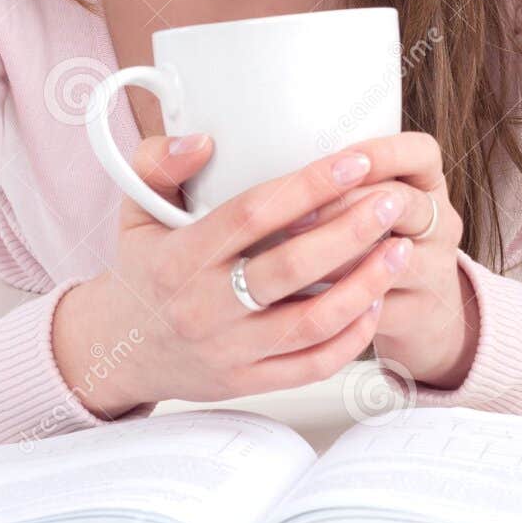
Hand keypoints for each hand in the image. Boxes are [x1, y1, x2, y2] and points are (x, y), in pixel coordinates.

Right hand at [52, 135, 415, 415]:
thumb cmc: (142, 269)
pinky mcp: (248, 382)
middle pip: (292, 268)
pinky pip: (312, 366)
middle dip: (352, 231)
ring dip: (366, 285)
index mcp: (181, 257)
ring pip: (312, 322)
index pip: (252, 215)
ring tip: (400, 249)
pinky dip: (352, 337)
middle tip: (392, 201)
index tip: (353, 162)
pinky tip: (375, 301)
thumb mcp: (133, 208)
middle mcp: (205, 307)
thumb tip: (203, 140)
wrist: (121, 350)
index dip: (308, 186)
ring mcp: (229, 350)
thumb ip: (157, 163)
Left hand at [278, 132, 477, 389]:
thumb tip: (275, 160)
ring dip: (337, 259)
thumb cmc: (381, 237)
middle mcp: (442, 224)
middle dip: (344, 206)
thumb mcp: (376, 199)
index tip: (338, 162)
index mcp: (429, 184)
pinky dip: (340, 302)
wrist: (422, 304)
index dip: (381, 154)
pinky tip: (304, 298)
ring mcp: (437, 271)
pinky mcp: (421, 315)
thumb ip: (341, 181)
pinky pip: (380, 308)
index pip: (421, 153)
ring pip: (393, 261)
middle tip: (294, 217)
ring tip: (289, 257)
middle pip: (404, 203)